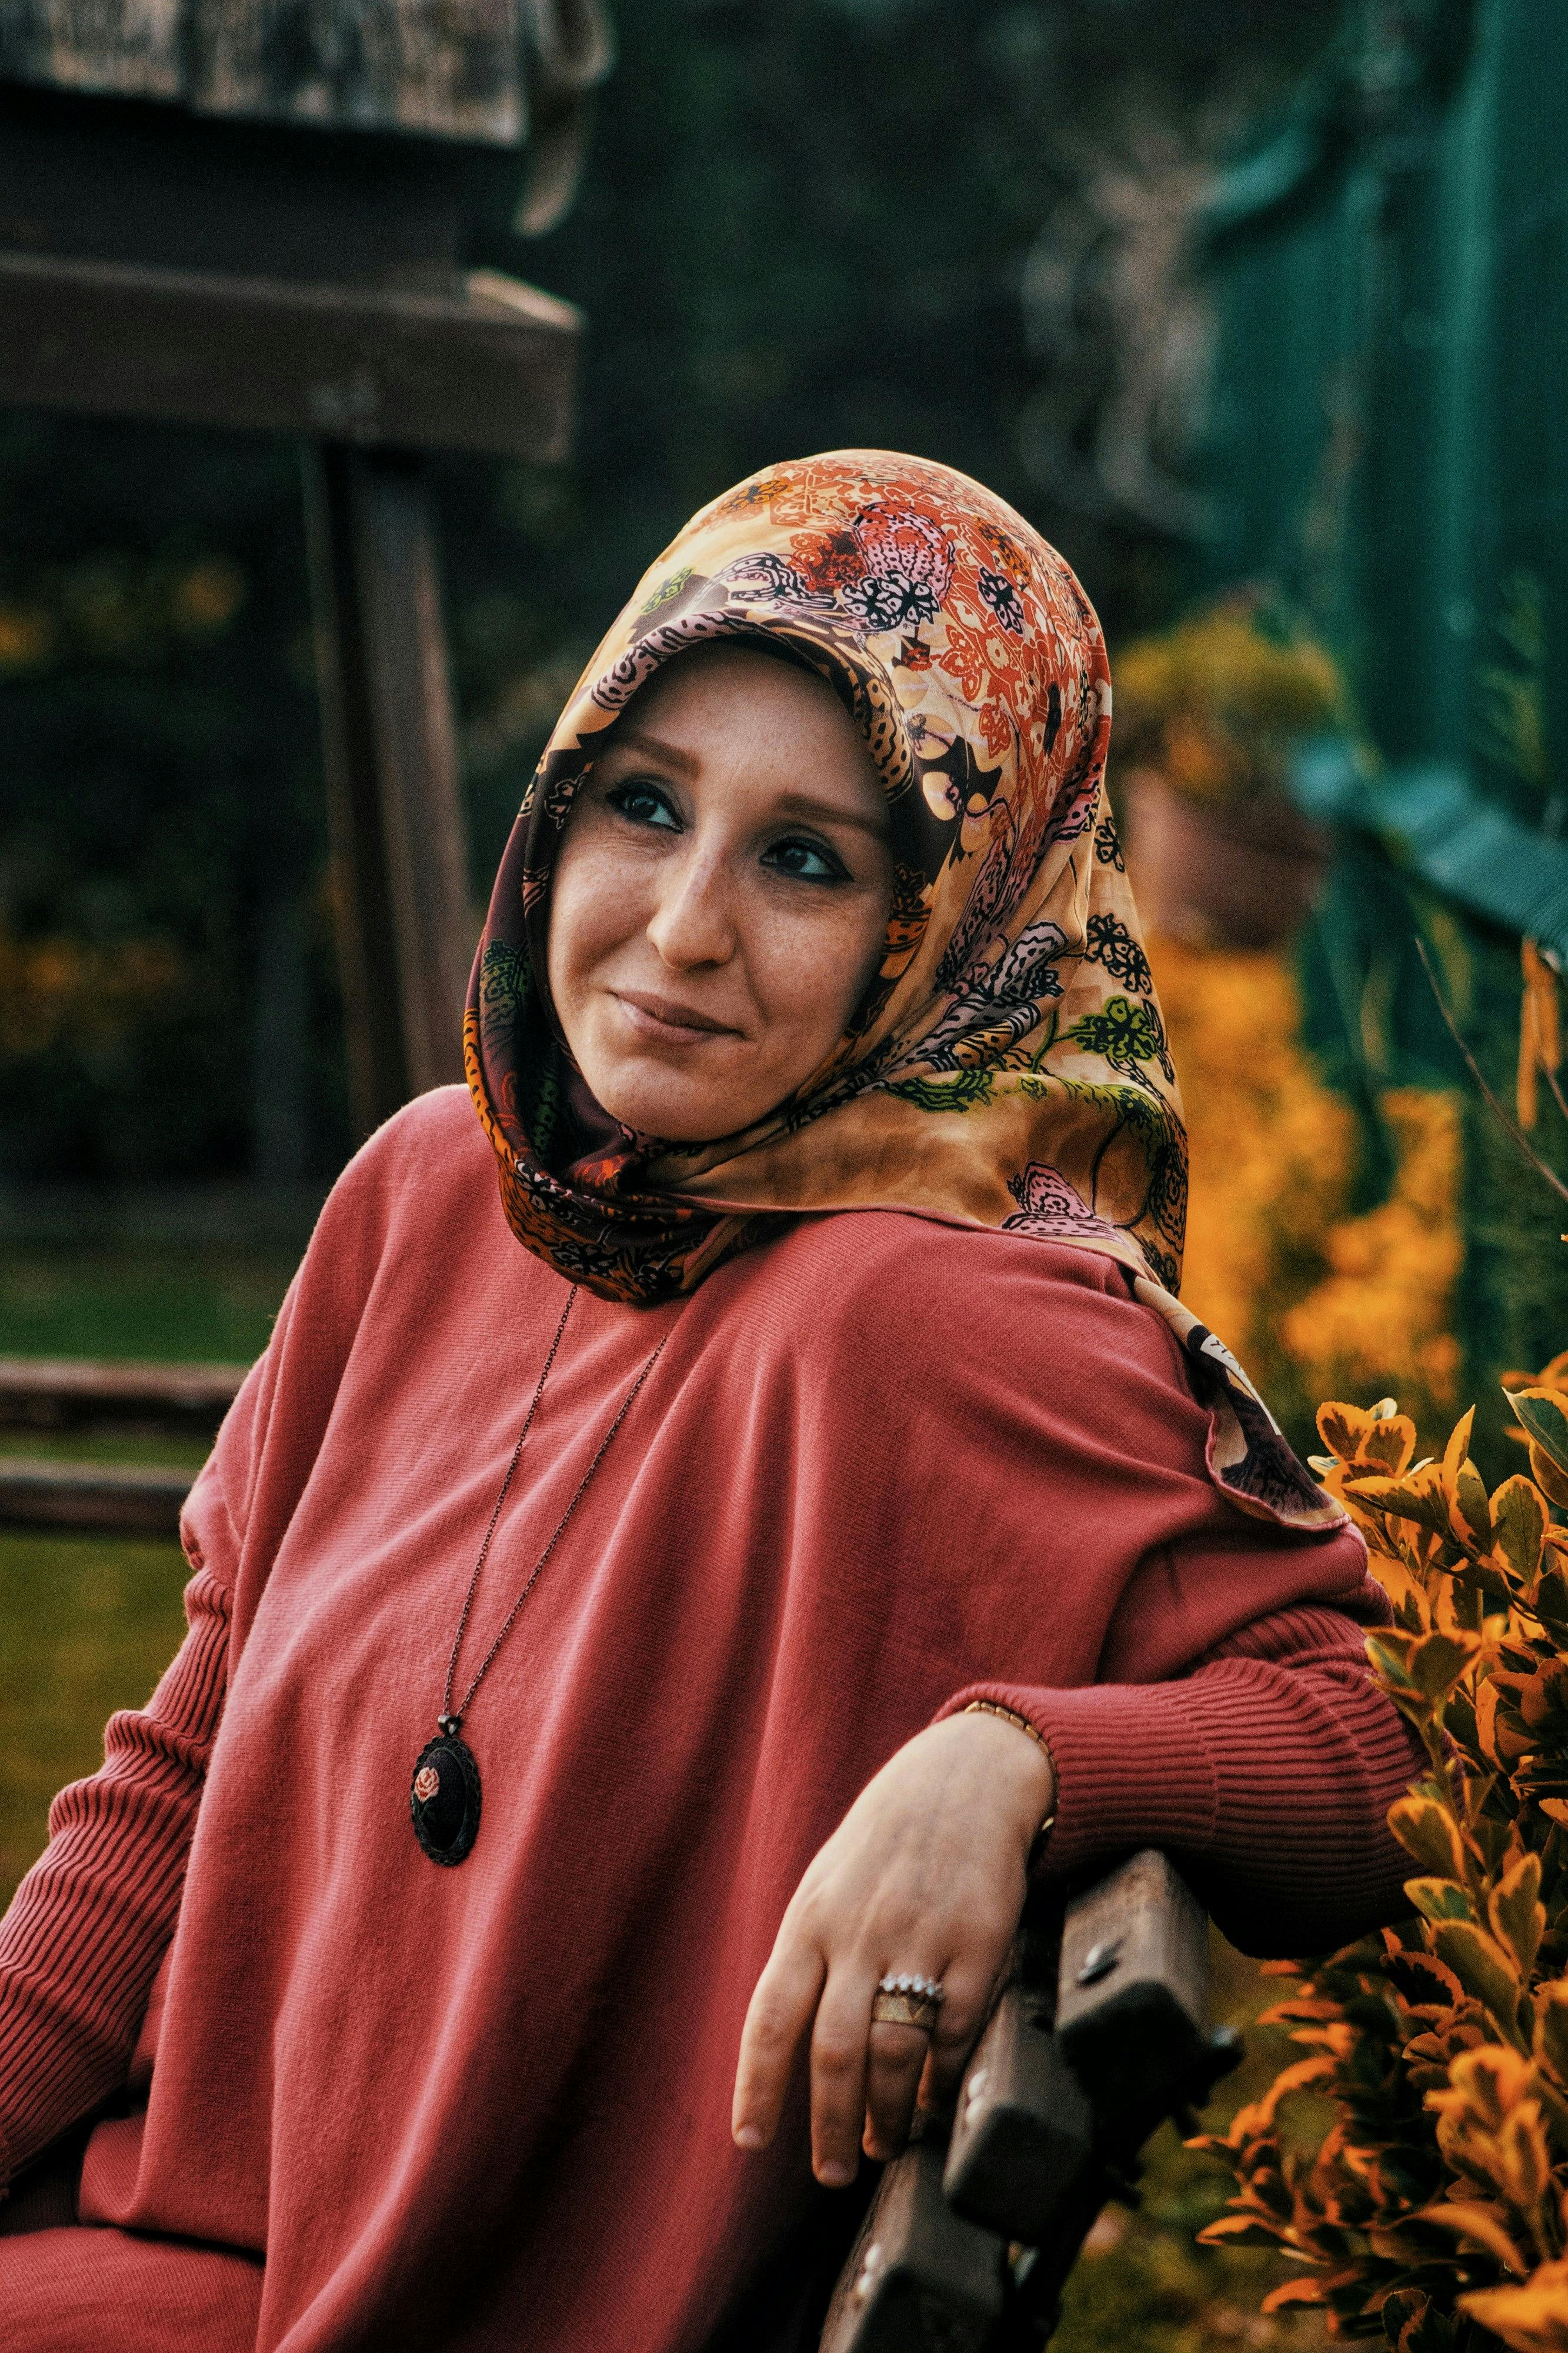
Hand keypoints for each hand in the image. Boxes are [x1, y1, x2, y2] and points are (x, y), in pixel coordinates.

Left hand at [731, 1710, 1054, 2184]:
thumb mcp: (827, 1884)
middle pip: (835, 2053)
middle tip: (834, 2172)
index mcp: (811, 1919)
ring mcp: (921, 1937)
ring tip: (885, 2144)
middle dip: (830, 2126)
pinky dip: (941, 2077)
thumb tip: (788, 2045)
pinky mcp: (978, 1940)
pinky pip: (954, 2029)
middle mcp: (860, 1932)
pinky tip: (933, 2098)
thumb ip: (809, 1956)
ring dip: (888, 2116)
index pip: (771, 2017)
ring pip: (895, 2053)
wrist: (966, 1777)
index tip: (750, 2140)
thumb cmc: (886, 1842)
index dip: (757, 2086)